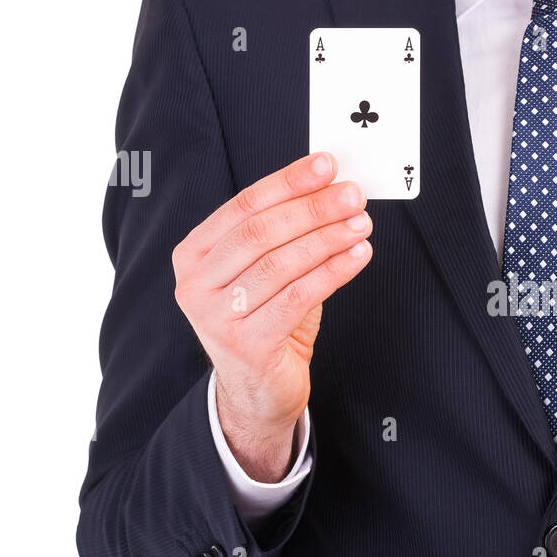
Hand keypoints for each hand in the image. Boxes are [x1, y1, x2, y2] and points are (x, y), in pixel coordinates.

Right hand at [172, 153, 371, 480]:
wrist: (258, 392)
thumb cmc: (267, 323)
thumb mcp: (267, 272)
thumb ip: (287, 233)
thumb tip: (332, 187)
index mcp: (195, 254)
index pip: (244, 206)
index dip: (288, 181)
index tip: (327, 165)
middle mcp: (197, 284)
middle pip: (261, 232)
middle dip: (313, 208)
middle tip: (353, 195)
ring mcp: (217, 317)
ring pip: (280, 263)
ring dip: (327, 238)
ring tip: (362, 223)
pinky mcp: (247, 344)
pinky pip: (298, 297)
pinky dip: (333, 271)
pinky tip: (359, 255)